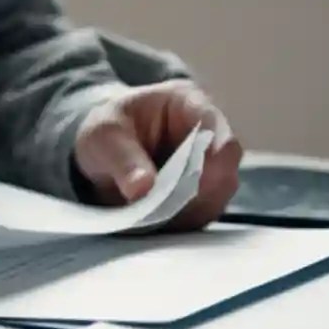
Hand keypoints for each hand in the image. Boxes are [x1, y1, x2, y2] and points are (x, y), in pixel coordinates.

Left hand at [74, 81, 242, 228]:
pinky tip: (155, 219)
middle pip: (224, 170)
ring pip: (216, 198)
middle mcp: (209, 137)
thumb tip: (142, 189)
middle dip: (194, 193)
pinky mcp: (202, 198)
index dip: (210, 155)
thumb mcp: (103, 137)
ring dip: (186, 211)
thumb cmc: (108, 131)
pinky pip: (202, 216)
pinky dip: (180, 223)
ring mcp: (210, 170)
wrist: (104, 152)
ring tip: (150, 213)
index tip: (189, 182)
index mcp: (189, 105)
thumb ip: (123, 160)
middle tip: (160, 205)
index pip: (214, 128)